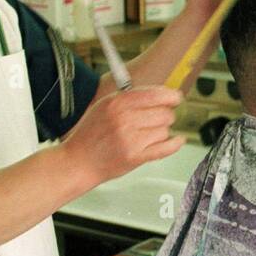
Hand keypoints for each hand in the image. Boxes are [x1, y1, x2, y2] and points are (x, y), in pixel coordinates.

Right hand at [62, 85, 183, 185]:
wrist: (78, 161)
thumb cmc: (91, 134)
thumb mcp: (104, 106)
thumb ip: (130, 98)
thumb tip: (160, 94)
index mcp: (117, 103)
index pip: (154, 94)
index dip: (170, 96)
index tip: (175, 98)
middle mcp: (124, 119)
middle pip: (164, 113)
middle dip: (165, 115)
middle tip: (158, 119)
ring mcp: (130, 139)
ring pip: (164, 130)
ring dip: (161, 132)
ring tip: (147, 135)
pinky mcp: (135, 157)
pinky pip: (165, 148)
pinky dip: (175, 144)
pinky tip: (177, 140)